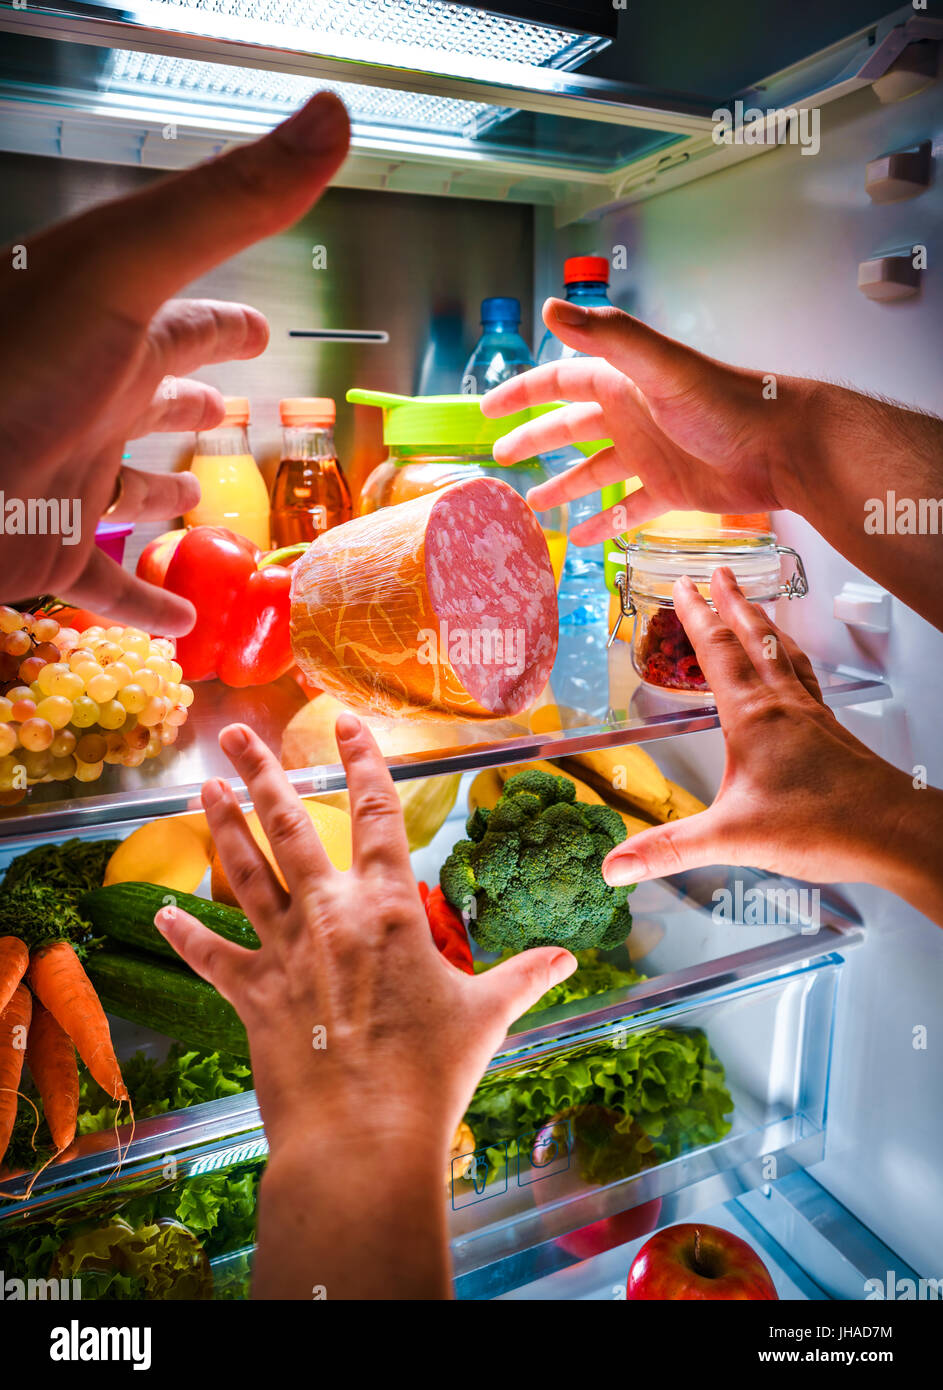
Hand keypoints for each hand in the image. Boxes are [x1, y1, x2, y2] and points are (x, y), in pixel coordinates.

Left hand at [0, 92, 349, 633]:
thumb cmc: (14, 363)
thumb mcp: (125, 264)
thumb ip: (228, 202)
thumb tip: (333, 116)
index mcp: (115, 333)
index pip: (188, 323)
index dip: (230, 325)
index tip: (260, 327)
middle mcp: (92, 403)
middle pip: (156, 401)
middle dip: (195, 401)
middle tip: (233, 408)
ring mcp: (69, 481)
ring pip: (131, 493)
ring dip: (166, 501)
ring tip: (203, 508)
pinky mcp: (48, 553)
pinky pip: (110, 586)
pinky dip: (148, 604)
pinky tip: (186, 624)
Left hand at [154, 717, 574, 1297]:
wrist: (364, 1136)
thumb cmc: (431, 1074)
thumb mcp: (486, 1016)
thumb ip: (523, 977)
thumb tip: (570, 960)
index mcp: (388, 908)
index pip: (377, 814)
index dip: (362, 762)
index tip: (345, 723)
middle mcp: (330, 914)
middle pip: (290, 826)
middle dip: (261, 772)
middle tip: (233, 734)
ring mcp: (285, 952)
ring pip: (245, 872)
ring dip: (222, 827)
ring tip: (203, 788)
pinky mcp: (252, 995)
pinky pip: (212, 956)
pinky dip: (187, 934)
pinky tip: (163, 913)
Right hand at [481, 299, 808, 545]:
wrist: (784, 446)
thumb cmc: (726, 402)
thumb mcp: (660, 366)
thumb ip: (607, 336)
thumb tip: (548, 308)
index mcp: (621, 382)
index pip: (557, 381)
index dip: (521, 393)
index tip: (487, 409)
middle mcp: (631, 416)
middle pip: (569, 427)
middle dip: (534, 440)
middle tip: (500, 458)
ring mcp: (649, 454)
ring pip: (593, 471)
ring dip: (564, 487)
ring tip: (533, 506)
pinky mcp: (670, 489)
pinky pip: (627, 509)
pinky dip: (604, 523)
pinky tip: (582, 539)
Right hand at [601, 569, 942, 917]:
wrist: (893, 832)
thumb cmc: (822, 826)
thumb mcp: (731, 838)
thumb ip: (669, 850)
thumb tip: (614, 867)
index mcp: (753, 717)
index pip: (717, 651)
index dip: (696, 615)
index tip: (682, 584)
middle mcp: (784, 706)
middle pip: (755, 639)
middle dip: (732, 603)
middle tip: (720, 572)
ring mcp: (812, 716)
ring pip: (784, 655)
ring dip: (765, 625)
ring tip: (754, 607)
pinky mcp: (832, 733)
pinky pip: (806, 681)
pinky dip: (791, 662)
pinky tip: (792, 675)